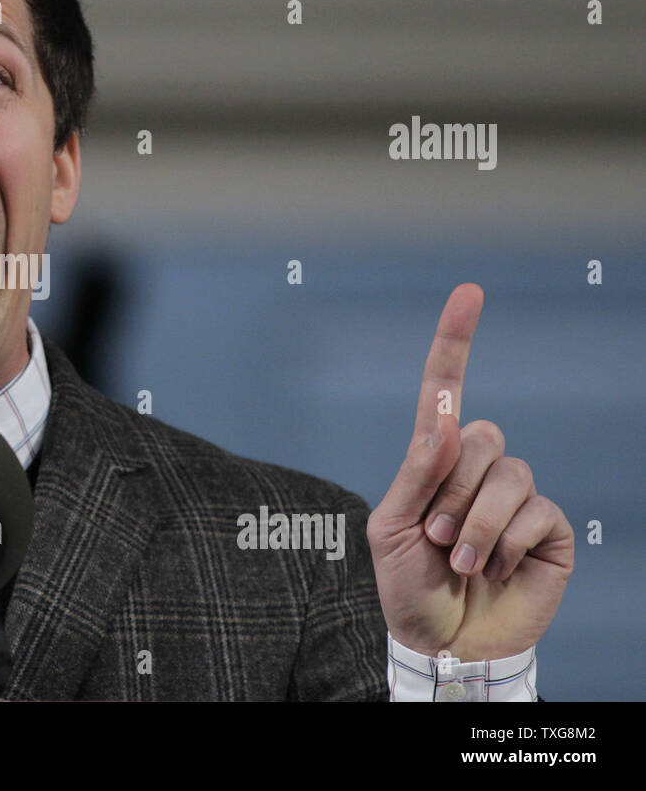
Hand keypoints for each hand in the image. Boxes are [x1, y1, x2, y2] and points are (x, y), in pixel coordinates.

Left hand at [367, 283, 573, 660]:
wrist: (443, 641)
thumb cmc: (408, 584)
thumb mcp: (389, 527)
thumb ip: (415, 473)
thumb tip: (447, 423)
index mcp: (431, 462)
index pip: (444, 393)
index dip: (455, 343)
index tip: (469, 294)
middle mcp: (476, 469)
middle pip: (478, 435)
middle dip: (450, 491)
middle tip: (436, 537)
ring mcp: (514, 496)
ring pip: (507, 471)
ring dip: (474, 522)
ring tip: (459, 558)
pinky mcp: (545, 527)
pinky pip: (534, 508)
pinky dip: (504, 542)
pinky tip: (493, 567)